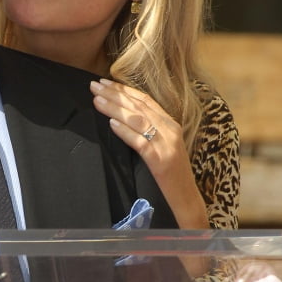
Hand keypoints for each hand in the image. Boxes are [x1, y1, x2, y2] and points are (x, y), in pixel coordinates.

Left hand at [90, 78, 208, 230]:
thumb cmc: (172, 175)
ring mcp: (166, 143)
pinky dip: (124, 131)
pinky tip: (111, 124)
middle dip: (114, 94)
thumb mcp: (163, 147)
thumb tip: (122, 118)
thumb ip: (149, 131)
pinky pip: (139, 141)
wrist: (187, 199)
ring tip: (97, 100)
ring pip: (137, 119)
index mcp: (171, 124)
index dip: (124, 90)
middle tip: (94, 85)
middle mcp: (170, 129)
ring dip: (115, 108)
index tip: (105, 83)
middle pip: (138, 106)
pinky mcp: (160, 160)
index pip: (145, 100)